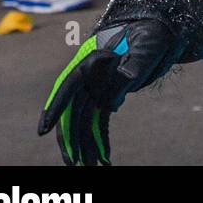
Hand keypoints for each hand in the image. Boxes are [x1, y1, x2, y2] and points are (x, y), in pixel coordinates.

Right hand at [38, 19, 180, 165]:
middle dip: (70, 139)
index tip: (43, 130)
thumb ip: (135, 60)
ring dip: (86, 146)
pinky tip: (105, 159)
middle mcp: (89, 78)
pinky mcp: (108, 98)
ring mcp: (97, 89)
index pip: (68, 85)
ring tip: (92, 169)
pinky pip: (99, 123)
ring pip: (84, 122)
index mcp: (92, 59)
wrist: (160, 34)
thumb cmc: (151, 34)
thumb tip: (125, 81)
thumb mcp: (146, 44)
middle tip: (74, 164)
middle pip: (73, 111)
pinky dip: (100, 140)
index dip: (55, 108)